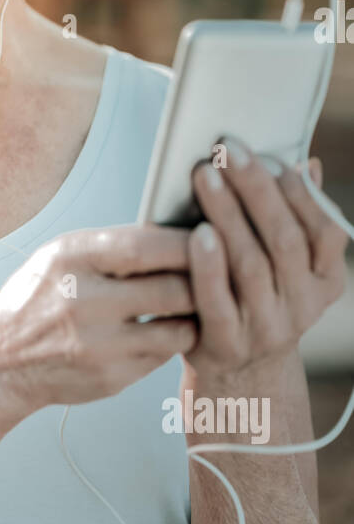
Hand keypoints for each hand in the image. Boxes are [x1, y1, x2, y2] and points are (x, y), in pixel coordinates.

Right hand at [0, 224, 197, 421]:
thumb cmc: (33, 302)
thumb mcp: (58, 258)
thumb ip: (110, 247)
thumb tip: (174, 231)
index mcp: (70, 260)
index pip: (146, 245)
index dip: (186, 240)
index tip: (207, 234)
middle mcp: (83, 302)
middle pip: (175, 288)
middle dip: (203, 279)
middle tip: (217, 271)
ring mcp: (99, 345)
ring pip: (180, 327)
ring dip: (195, 314)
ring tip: (194, 301)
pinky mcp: (112, 378)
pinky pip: (165, 354)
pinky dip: (173, 339)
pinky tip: (166, 327)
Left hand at [185, 143, 347, 387]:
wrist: (238, 373)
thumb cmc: (256, 298)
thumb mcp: (288, 267)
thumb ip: (297, 218)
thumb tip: (306, 165)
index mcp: (325, 281)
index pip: (325, 231)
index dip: (299, 192)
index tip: (270, 156)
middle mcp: (303, 305)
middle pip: (284, 240)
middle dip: (256, 189)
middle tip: (227, 150)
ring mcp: (266, 328)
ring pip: (251, 265)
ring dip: (227, 214)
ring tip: (205, 175)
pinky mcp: (227, 344)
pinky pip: (218, 301)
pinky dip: (208, 265)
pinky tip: (197, 232)